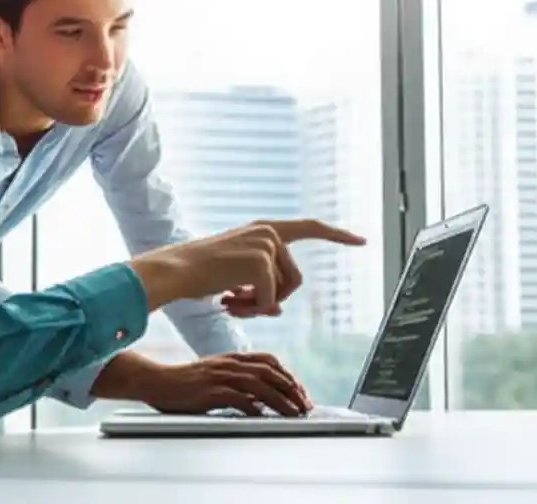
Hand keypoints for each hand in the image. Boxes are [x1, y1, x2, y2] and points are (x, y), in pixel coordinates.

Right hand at [131, 219, 365, 314]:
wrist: (176, 270)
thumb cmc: (200, 274)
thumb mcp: (237, 278)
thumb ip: (262, 285)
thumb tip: (277, 308)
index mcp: (264, 230)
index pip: (309, 227)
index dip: (336, 234)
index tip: (361, 240)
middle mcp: (269, 231)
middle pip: (295, 279)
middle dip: (273, 299)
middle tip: (239, 306)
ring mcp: (266, 244)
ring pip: (284, 291)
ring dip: (260, 305)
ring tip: (230, 304)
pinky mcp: (261, 262)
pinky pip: (269, 300)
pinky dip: (251, 309)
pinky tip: (227, 302)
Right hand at [142, 353, 312, 416]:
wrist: (157, 381)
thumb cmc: (185, 382)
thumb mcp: (214, 374)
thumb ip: (236, 380)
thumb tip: (259, 397)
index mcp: (232, 358)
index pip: (269, 360)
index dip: (287, 374)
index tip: (299, 390)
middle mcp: (229, 364)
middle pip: (270, 372)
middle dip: (291, 388)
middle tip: (304, 404)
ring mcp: (220, 376)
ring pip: (260, 385)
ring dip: (280, 399)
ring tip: (293, 413)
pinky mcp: (210, 391)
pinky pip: (239, 398)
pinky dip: (254, 407)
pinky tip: (263, 416)